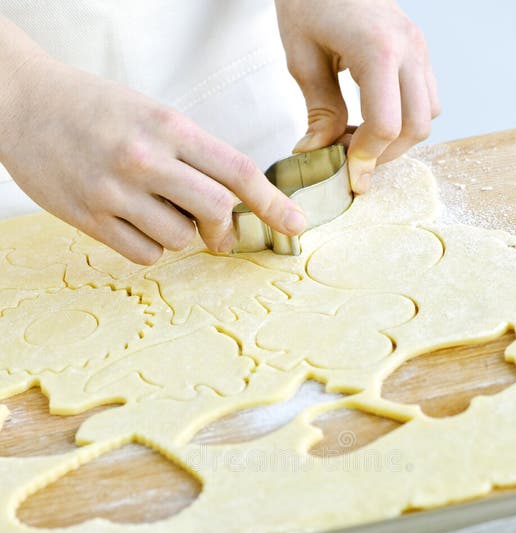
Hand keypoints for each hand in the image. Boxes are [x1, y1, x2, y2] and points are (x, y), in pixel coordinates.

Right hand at [0, 45, 304, 263]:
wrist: (22, 103)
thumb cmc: (94, 108)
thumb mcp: (150, 114)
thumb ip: (192, 154)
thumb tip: (234, 202)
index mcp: (167, 126)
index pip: (236, 170)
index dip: (273, 203)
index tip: (296, 225)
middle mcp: (144, 158)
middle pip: (216, 210)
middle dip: (225, 229)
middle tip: (219, 232)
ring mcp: (116, 192)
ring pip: (180, 239)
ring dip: (180, 234)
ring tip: (153, 209)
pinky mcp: (91, 219)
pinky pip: (146, 254)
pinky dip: (149, 246)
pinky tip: (132, 221)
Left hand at [275, 0, 440, 192]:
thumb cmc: (309, 1)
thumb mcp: (303, 58)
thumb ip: (320, 110)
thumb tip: (319, 153)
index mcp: (378, 50)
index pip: (385, 125)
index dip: (366, 158)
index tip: (346, 175)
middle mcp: (408, 49)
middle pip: (416, 127)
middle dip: (384, 154)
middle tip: (351, 160)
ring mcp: (419, 48)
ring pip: (428, 116)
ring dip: (398, 139)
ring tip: (360, 139)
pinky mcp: (419, 51)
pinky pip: (427, 98)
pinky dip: (405, 119)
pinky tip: (373, 119)